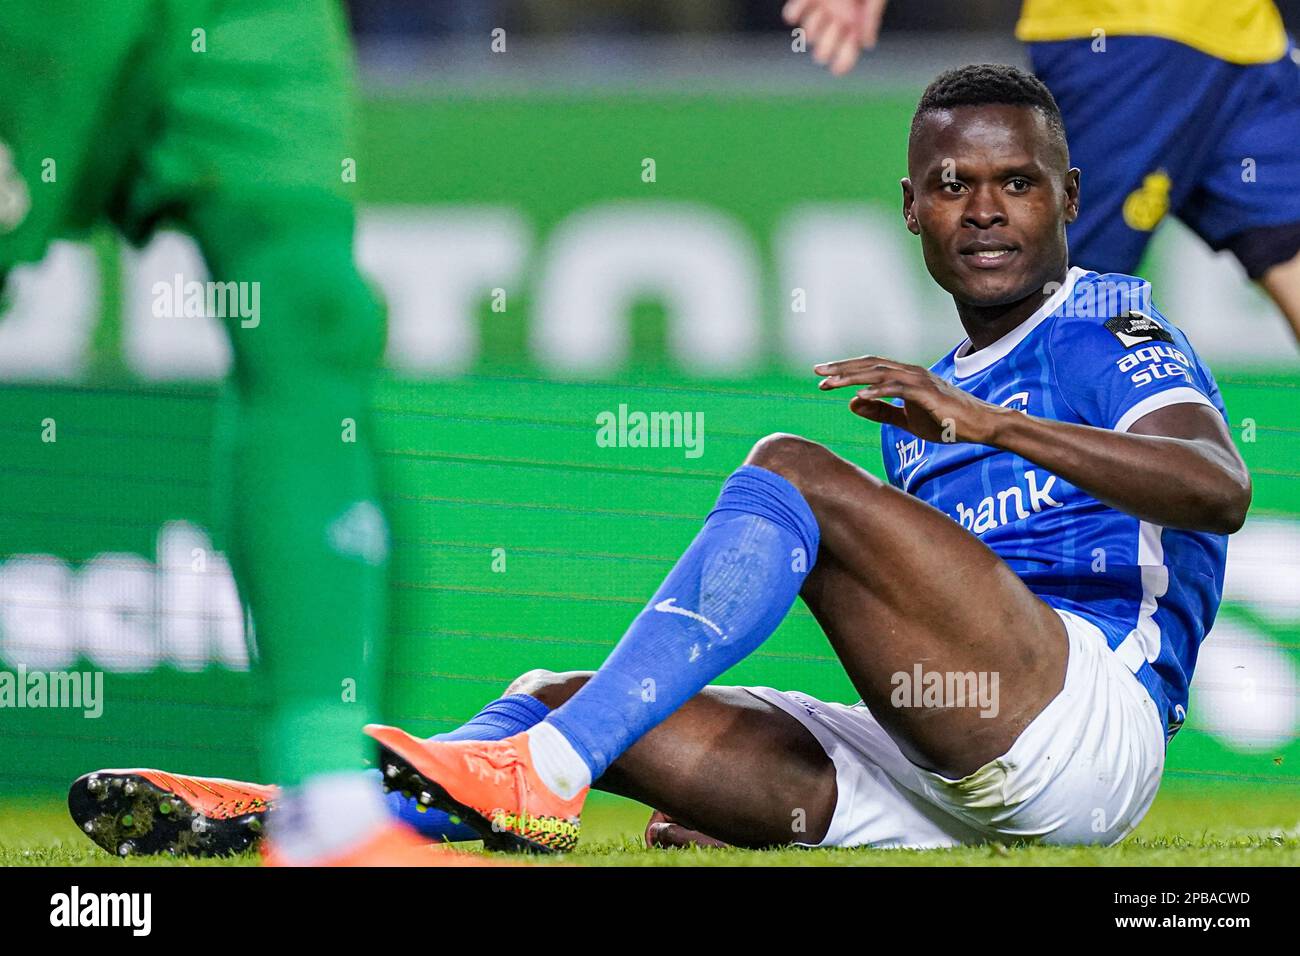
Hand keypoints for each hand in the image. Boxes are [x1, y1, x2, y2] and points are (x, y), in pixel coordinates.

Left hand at [781, 0, 887, 75]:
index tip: (837, 64)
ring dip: (812, 26)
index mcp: (857, 24)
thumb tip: (866, 43)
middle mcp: (838, 20)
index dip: (842, 62)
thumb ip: (872, 15)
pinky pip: (793, 15)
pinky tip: (798, 9)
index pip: (847, 57)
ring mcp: (822, 9)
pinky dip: (794, 14)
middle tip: (834, 27)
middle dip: (825, 45)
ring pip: (809, 34)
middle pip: (823, 51)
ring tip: (823, 10)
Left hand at [815, 355, 1003, 444]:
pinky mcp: (928, 393)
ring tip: (830, 383)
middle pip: (870, 365)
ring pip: (880, 373)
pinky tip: (860, 395)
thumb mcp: (907, 420)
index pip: (869, 369)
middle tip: (817, 372)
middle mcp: (910, 373)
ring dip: (853, 377)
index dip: (845, 371)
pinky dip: (878, 390)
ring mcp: (920, 381)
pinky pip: (899, 389)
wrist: (980, 426)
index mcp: (905, 377)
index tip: (822, 378)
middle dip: (841, 368)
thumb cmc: (946, 422)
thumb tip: (852, 402)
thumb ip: (880, 411)